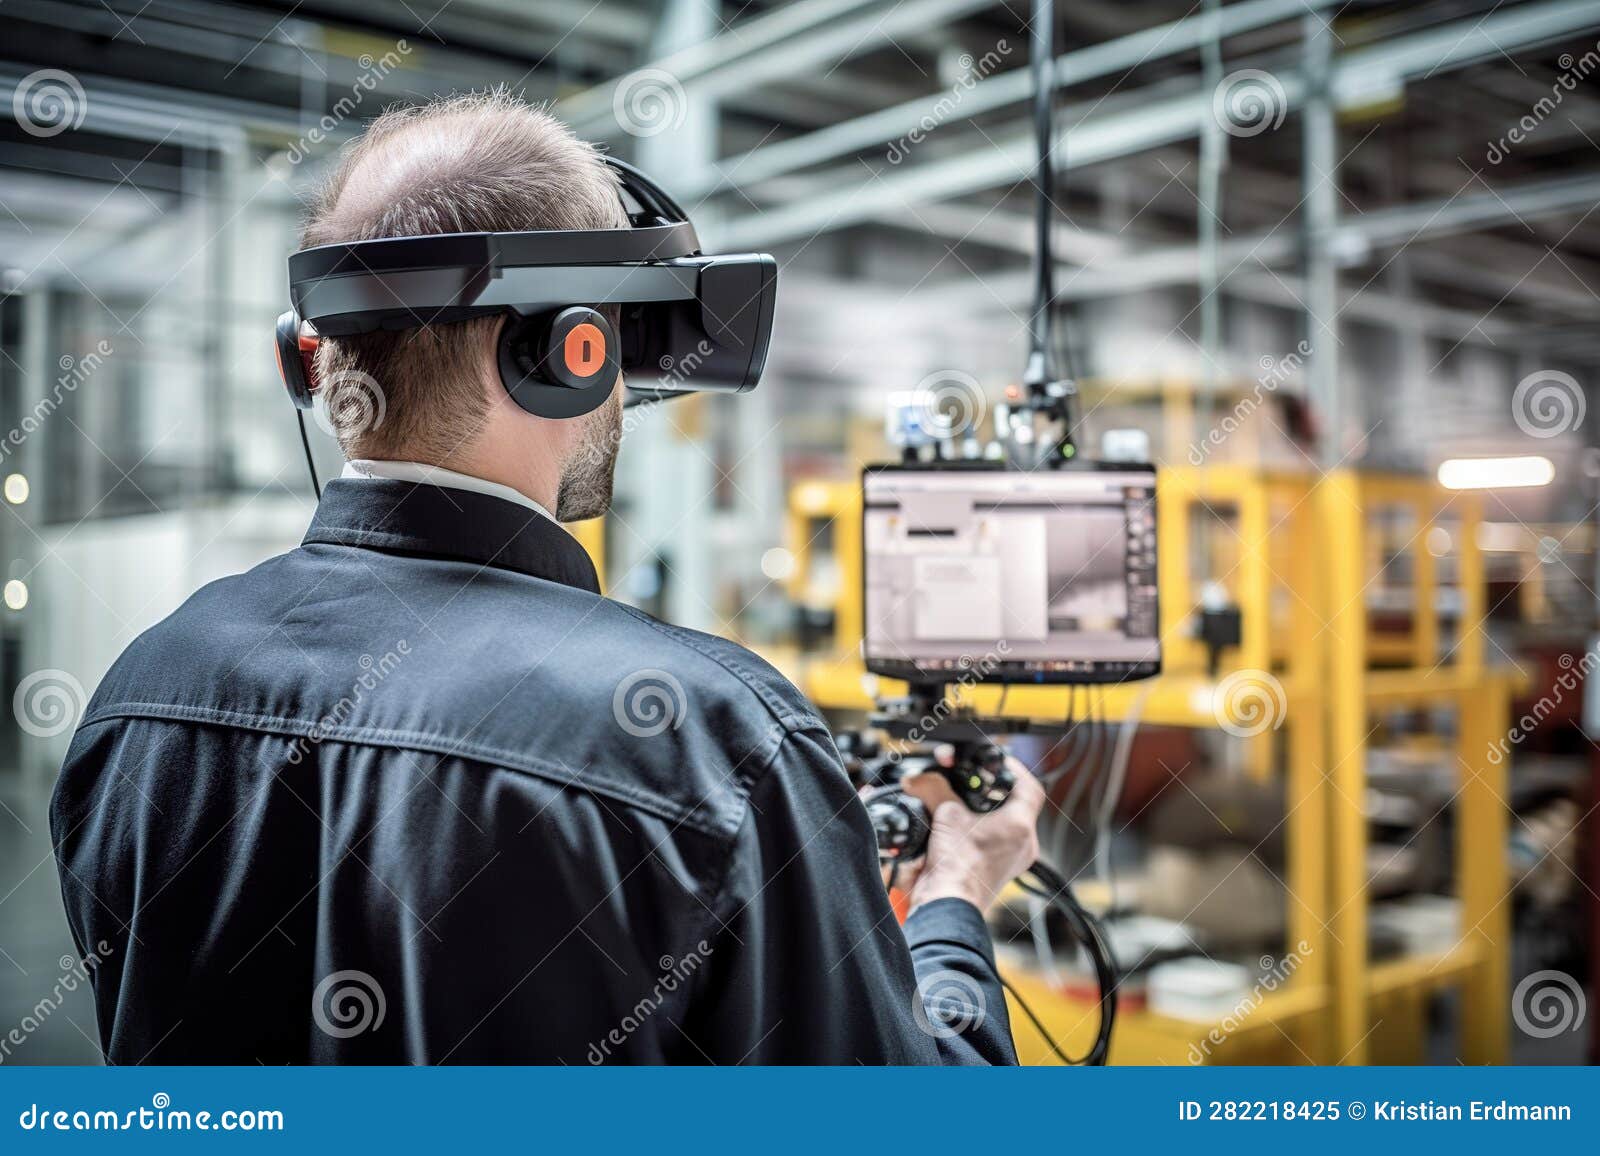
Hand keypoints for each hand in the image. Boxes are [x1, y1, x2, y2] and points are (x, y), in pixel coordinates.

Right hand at [901, 753, 1042, 914]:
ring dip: (986, 813)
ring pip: (1005, 825)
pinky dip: (979, 831)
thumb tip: (920, 779)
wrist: (947, 904)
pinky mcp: (998, 871)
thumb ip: (936, 789)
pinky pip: (994, 842)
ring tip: (965, 805)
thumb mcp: (945, 815)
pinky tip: (960, 828)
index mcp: (1020, 826)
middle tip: (977, 782)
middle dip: (994, 792)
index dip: (1016, 769)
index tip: (1000, 762)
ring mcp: (1012, 860)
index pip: (1031, 788)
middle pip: (1017, 806)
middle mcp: (1023, 844)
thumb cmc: (956, 867)